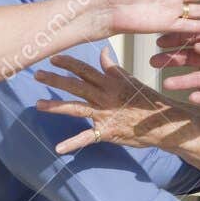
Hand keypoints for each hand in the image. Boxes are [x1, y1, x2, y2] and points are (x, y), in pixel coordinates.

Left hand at [34, 48, 186, 153]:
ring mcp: (105, 114)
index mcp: (110, 82)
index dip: (68, 64)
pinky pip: (87, 138)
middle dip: (55, 80)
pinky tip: (58, 148)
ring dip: (56, 106)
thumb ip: (113, 69)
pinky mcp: (107, 132)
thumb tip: (103, 52)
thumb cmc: (147, 101)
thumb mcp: (131, 81)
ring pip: (76, 108)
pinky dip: (72, 144)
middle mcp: (105, 96)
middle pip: (76, 86)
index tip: (53, 58)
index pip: (86, 69)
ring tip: (38, 105)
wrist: (162, 123)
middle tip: (36, 75)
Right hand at [150, 28, 199, 104]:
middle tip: (153, 62)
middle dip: (171, 60)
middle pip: (189, 60)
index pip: (194, 41)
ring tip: (166, 84)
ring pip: (196, 79)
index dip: (177, 41)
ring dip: (181, 81)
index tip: (160, 41)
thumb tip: (197, 46)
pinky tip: (191, 97)